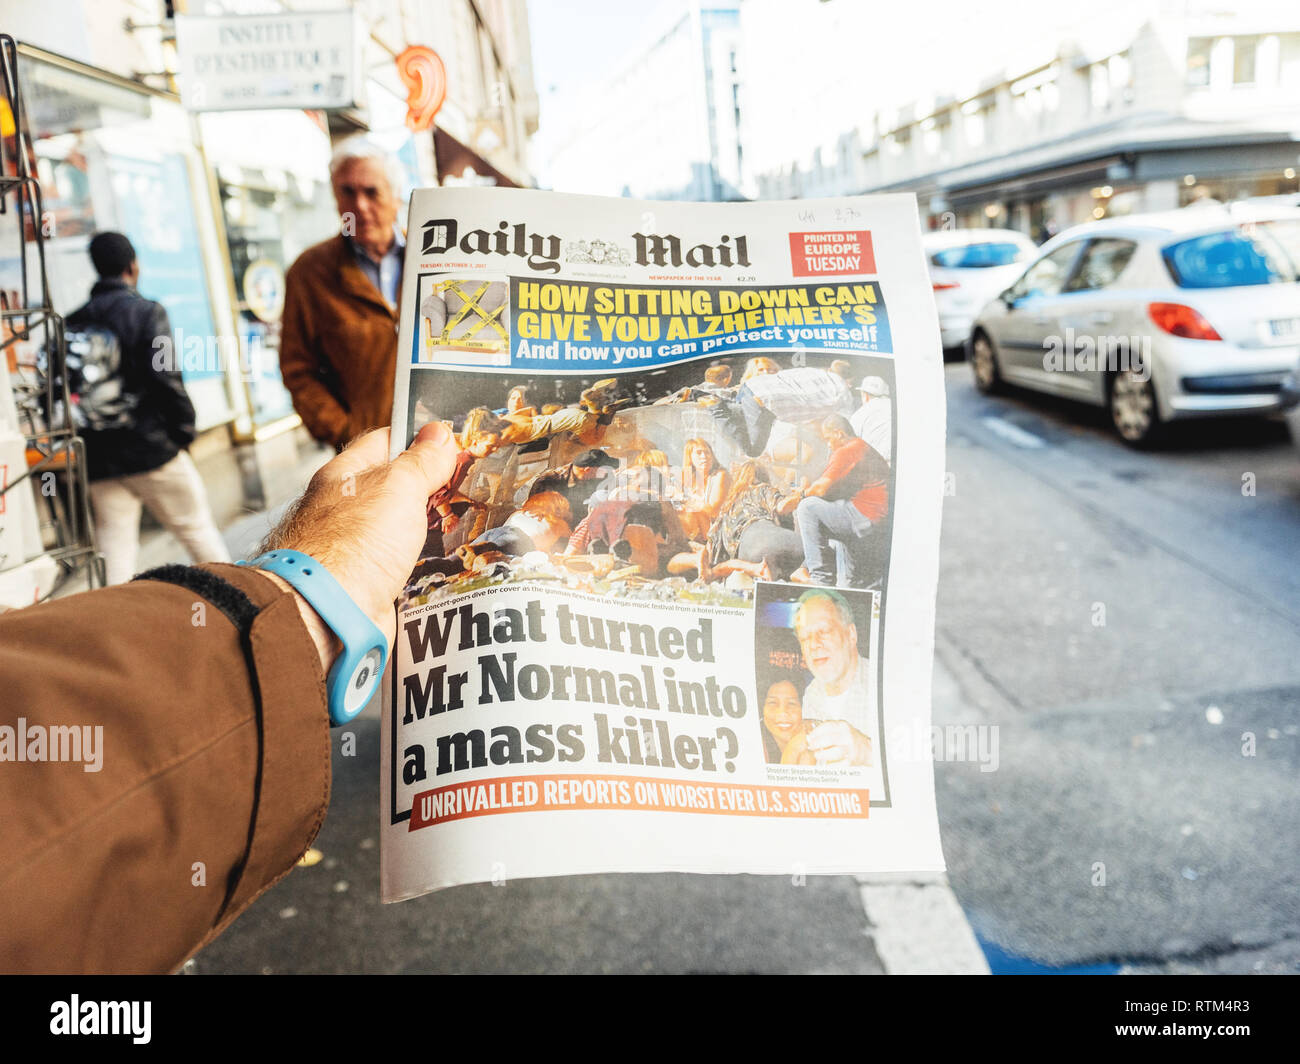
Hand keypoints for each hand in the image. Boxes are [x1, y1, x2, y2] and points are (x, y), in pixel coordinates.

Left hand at [260, 423, 458, 668]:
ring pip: (402, 529)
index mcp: (345, 476)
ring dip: (430, 530)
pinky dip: (424, 564)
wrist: (330, 613)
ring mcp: (357, 547)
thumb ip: (421, 462)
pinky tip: (445, 562)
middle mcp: (346, 509)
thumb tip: (438, 435)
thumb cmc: (352, 544)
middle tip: (464, 488)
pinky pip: (404, 565)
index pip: (385, 443)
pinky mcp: (370, 581)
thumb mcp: (398, 487)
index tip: (451, 447)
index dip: (419, 440)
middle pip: (396, 488)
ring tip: (462, 524)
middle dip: (431, 489)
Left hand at [806, 720, 871, 765]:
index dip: (815, 732)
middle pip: (830, 739)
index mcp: (843, 727)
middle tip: (811, 746)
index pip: (827, 727)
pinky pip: (839, 764)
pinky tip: (825, 764)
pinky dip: (830, 765)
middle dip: (817, 743)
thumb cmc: (849, 739)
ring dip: (823, 754)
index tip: (809, 737)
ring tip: (817, 755)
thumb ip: (826, 731)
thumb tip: (810, 738)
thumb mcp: (840, 729)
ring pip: (835, 752)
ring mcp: (850, 749)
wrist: (865, 749)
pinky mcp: (851, 761)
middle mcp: (847, 737)